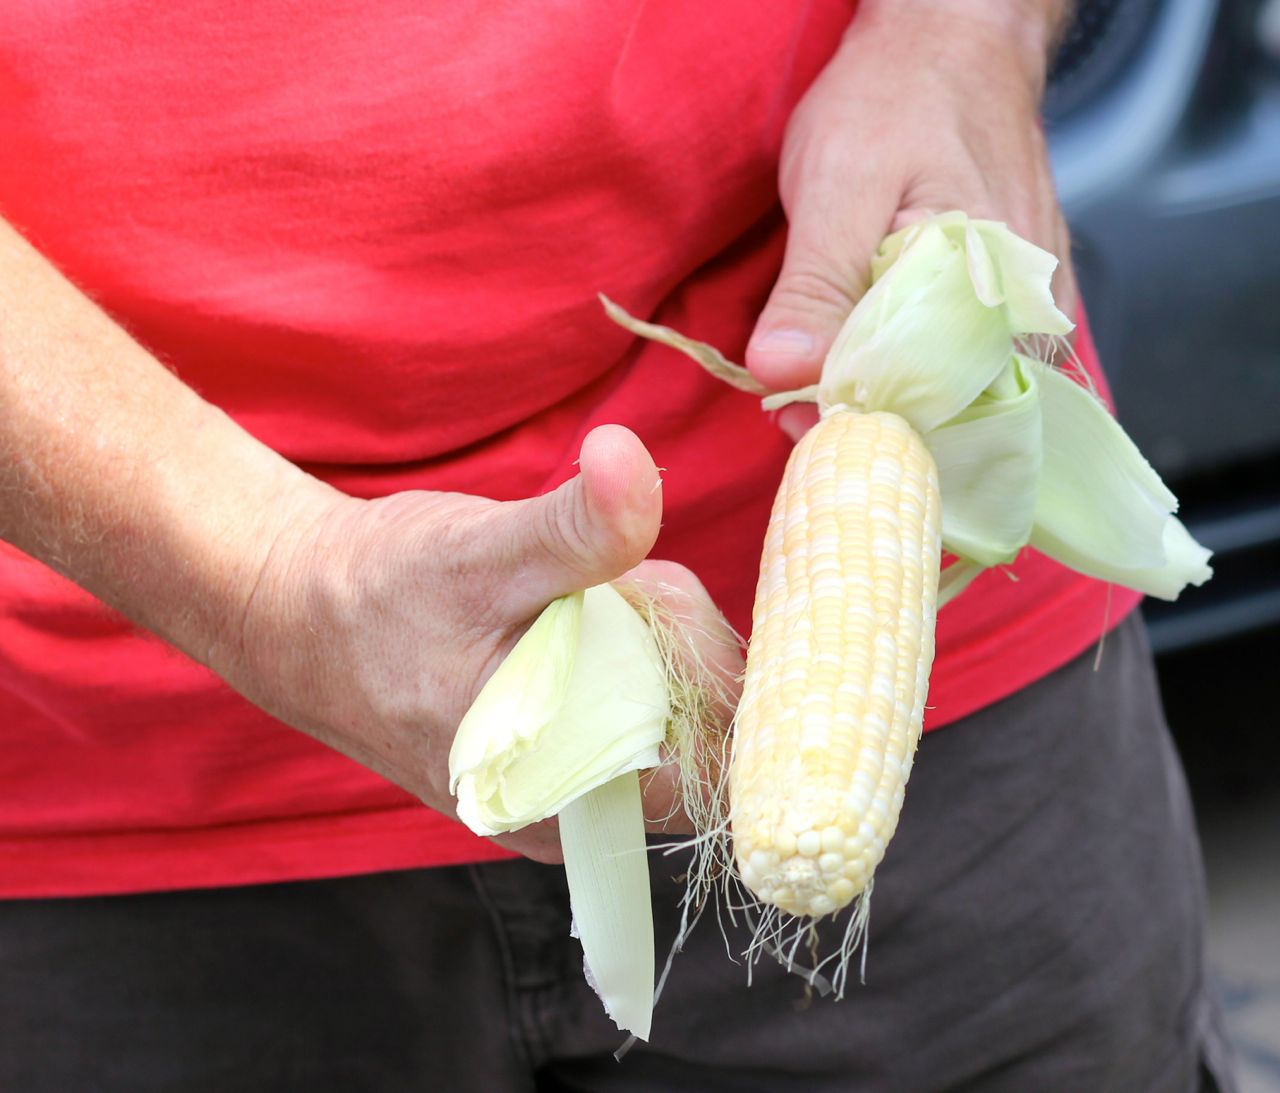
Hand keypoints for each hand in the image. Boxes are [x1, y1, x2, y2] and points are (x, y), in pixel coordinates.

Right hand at [231, 425, 741, 862]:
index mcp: (558, 803)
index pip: (705, 771)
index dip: (709, 679)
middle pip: (693, 744)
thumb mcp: (482, 553)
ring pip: (661, 725)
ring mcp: (553, 793)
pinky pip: (622, 714)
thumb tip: (634, 463)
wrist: (294, 609)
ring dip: (649, 646)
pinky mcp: (543, 758)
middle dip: (676, 648)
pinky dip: (622, 654)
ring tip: (585, 595)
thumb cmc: (377, 594)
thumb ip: (576, 527)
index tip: (666, 601)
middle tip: (621, 584)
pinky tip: (575, 614)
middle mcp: (563, 820)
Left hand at [747, 0, 1075, 435]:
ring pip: (956, 398)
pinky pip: (970, 372)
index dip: (850, 420)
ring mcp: (1030, 316)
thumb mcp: (836, 185)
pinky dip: (918, 379)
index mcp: (985, 288)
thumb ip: (814, 287)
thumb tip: (783, 374)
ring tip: (829, 383)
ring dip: (891, 403)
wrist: (953, 48)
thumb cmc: (896, 102)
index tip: (790, 421)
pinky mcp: (1021, 312)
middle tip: (799, 406)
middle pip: (944, 412)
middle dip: (869, 418)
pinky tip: (874, 363)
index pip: (919, 402)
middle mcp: (1025, 314)